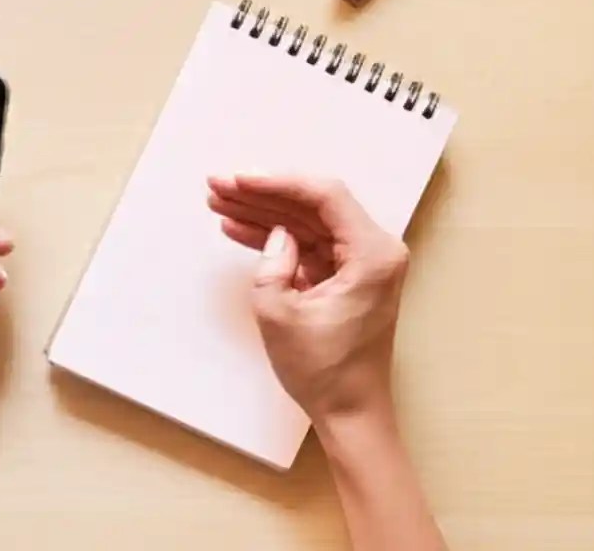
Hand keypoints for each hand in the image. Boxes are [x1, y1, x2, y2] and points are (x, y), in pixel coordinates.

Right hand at [206, 173, 407, 420]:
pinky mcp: (347, 277)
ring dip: (264, 214)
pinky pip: (308, 245)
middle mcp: (375, 251)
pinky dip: (275, 238)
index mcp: (372, 254)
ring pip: (306, 223)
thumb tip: (277, 235)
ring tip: (219, 203)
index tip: (239, 180)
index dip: (276, 183)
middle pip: (312, 205)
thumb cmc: (324, 372)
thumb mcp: (279, 314)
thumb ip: (272, 263)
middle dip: (263, 195)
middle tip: (219, 186)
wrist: (349, 412)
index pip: (323, 197)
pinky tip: (239, 229)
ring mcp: (362, 264)